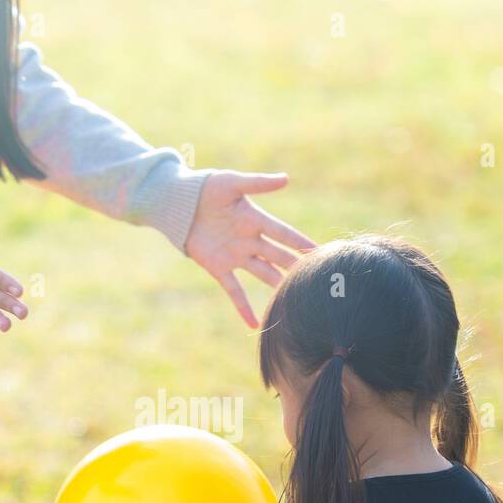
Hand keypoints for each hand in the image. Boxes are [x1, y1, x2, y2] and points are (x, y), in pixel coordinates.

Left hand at [185, 171, 316, 326]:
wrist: (180, 203)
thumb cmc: (207, 188)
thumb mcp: (232, 183)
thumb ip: (258, 184)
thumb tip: (286, 179)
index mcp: (256, 220)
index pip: (285, 234)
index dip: (302, 243)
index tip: (322, 253)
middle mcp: (250, 240)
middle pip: (279, 257)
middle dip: (297, 268)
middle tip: (317, 281)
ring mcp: (236, 256)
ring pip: (263, 274)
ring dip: (278, 287)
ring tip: (297, 302)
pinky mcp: (219, 268)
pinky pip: (235, 290)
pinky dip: (244, 307)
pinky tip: (255, 324)